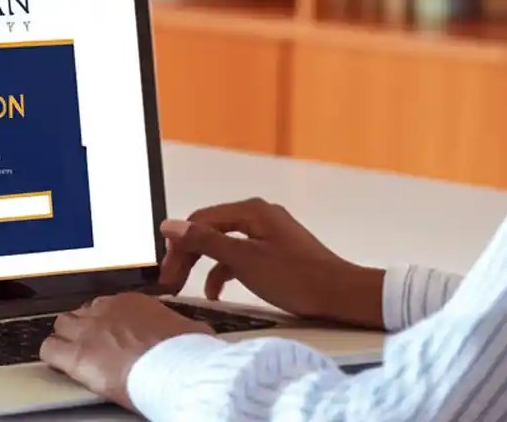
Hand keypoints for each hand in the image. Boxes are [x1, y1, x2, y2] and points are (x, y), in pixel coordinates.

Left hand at [39, 293, 211, 409]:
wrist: (176, 367)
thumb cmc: (186, 350)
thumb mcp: (189, 329)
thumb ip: (178, 326)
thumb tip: (191, 332)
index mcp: (132, 302)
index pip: (108, 305)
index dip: (107, 321)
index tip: (113, 333)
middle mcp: (106, 310)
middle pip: (82, 312)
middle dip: (84, 327)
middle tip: (91, 343)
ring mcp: (87, 331)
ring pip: (62, 325)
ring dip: (66, 338)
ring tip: (72, 352)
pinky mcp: (75, 356)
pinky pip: (49, 350)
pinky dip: (52, 357)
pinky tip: (60, 364)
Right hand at [160, 198, 386, 328]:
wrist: (340, 294)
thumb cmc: (295, 277)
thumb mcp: (244, 260)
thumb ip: (206, 241)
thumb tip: (170, 225)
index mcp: (251, 211)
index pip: (200, 220)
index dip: (179, 245)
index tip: (166, 272)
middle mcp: (258, 215)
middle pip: (210, 230)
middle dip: (187, 255)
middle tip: (170, 281)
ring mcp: (268, 233)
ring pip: (223, 244)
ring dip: (203, 264)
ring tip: (185, 287)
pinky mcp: (275, 251)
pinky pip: (240, 255)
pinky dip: (225, 270)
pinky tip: (217, 291)